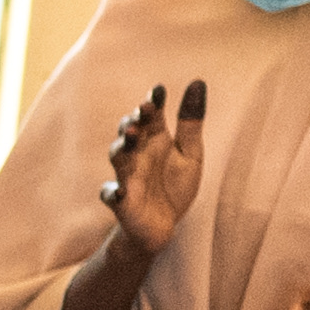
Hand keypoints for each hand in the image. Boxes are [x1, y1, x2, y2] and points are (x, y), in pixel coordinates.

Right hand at [99, 78, 205, 254]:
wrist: (162, 227)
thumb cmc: (174, 187)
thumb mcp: (190, 154)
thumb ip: (190, 123)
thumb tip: (198, 81)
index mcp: (155, 140)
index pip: (151, 116)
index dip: (152, 103)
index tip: (158, 91)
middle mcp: (138, 155)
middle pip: (130, 132)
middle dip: (134, 120)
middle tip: (143, 110)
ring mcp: (127, 177)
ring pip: (118, 157)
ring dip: (122, 145)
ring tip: (131, 135)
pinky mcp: (121, 202)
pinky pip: (111, 195)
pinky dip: (113, 193)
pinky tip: (120, 191)